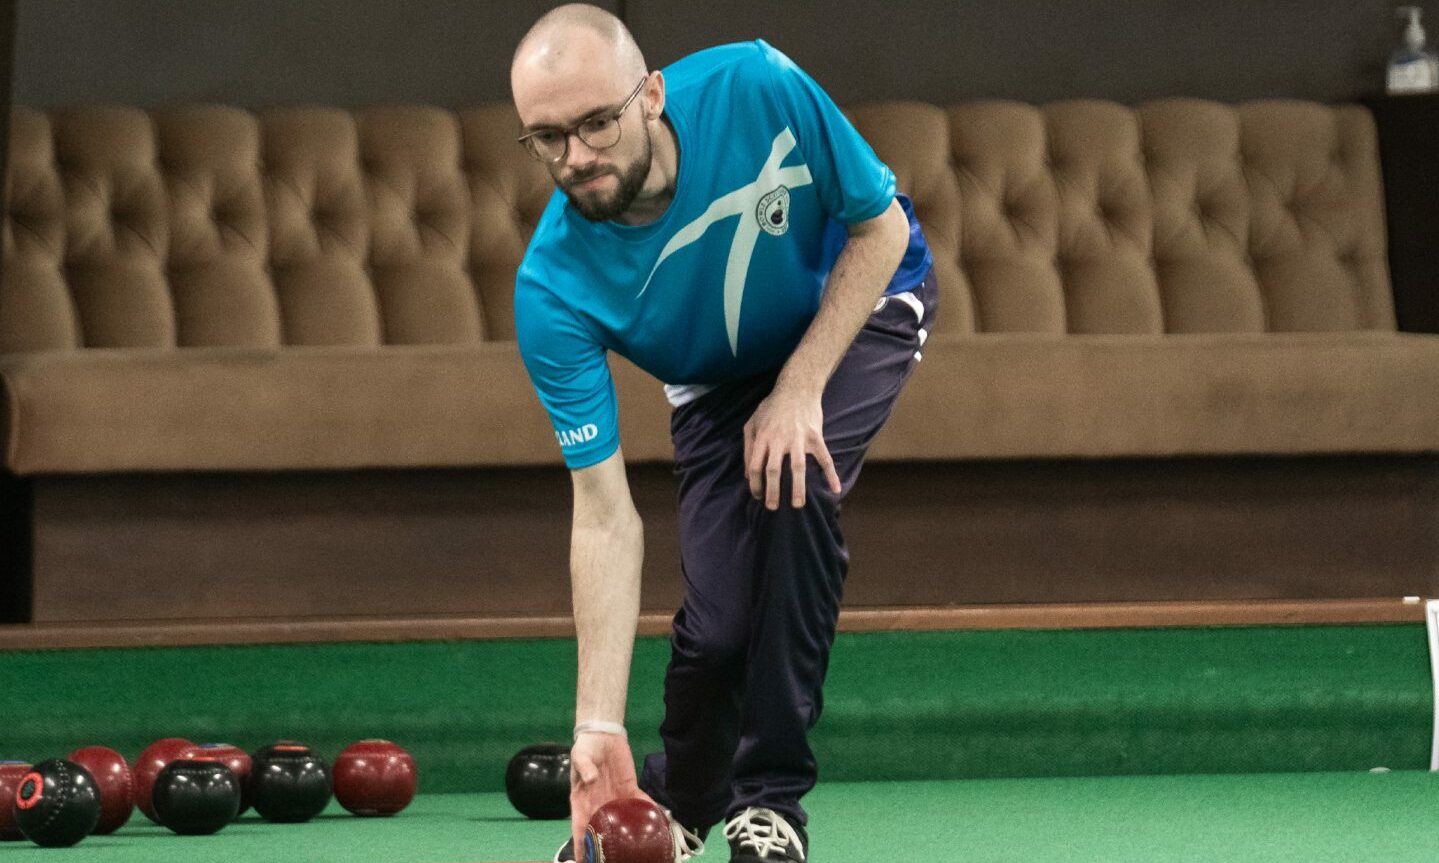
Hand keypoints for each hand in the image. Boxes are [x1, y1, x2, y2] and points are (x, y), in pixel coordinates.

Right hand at [569, 732, 653, 862]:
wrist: (603, 734)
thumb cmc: (586, 748)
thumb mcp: (580, 756)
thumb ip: (584, 768)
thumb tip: (591, 779)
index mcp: (581, 801)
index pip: (579, 828)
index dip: (581, 846)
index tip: (584, 862)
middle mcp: (598, 805)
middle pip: (602, 831)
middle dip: (607, 848)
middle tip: (615, 861)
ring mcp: (614, 798)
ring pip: (622, 821)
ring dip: (628, 835)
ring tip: (636, 851)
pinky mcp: (629, 789)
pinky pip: (638, 802)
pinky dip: (647, 811)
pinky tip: (656, 822)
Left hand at [743, 385, 841, 509]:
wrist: (797, 388)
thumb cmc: (772, 407)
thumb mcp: (752, 422)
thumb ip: (748, 447)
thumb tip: (747, 475)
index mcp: (763, 437)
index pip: (755, 466)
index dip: (755, 484)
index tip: (757, 496)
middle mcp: (779, 439)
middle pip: (774, 470)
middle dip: (772, 492)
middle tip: (772, 507)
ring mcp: (799, 438)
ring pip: (798, 468)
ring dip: (797, 488)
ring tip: (797, 505)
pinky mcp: (815, 437)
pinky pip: (824, 458)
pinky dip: (831, 474)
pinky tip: (835, 489)